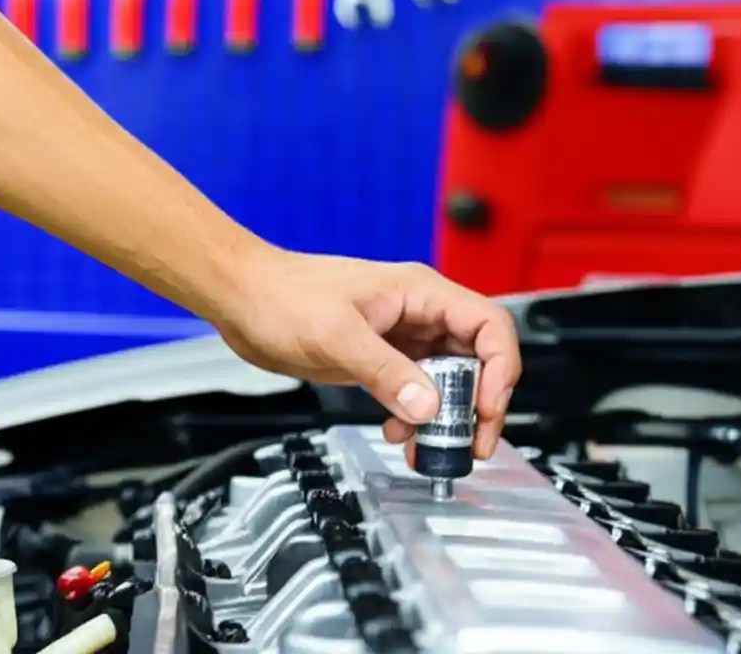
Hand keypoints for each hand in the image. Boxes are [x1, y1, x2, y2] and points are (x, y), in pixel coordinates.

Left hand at [213, 248, 521, 461]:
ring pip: (445, 379)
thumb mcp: (336, 336)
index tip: (485, 409)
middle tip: (469, 443)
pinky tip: (397, 431)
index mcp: (419, 293)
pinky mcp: (377, 356)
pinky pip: (413, 389)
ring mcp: (398, 335)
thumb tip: (428, 406)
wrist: (241, 298)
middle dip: (476, 404)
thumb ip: (384, 372)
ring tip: (431, 448)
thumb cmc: (280, 296)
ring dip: (444, 416)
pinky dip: (414, 414)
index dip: (499, 370)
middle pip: (475, 359)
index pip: (489, 326)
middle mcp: (416, 313)